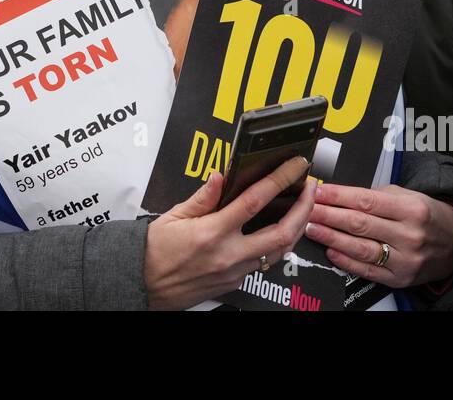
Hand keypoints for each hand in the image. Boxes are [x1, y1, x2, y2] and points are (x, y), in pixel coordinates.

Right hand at [145, 157, 315, 310]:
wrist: (141, 285)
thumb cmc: (153, 251)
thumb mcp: (174, 216)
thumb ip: (203, 197)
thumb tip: (220, 177)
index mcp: (212, 232)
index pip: (256, 201)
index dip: (280, 180)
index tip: (294, 166)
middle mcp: (228, 254)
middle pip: (283, 232)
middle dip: (305, 208)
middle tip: (311, 189)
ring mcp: (234, 272)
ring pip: (279, 251)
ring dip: (295, 229)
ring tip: (301, 209)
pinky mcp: (235, 283)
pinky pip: (263, 263)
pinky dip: (273, 245)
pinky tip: (275, 231)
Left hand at [305, 182, 452, 288]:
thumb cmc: (426, 215)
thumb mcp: (408, 196)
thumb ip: (377, 195)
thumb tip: (341, 194)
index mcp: (411, 209)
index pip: (367, 201)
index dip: (339, 196)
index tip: (318, 191)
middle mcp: (409, 235)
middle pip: (360, 224)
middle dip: (328, 215)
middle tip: (307, 209)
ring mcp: (404, 259)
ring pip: (361, 248)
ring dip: (331, 238)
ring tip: (311, 229)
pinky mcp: (399, 278)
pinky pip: (367, 270)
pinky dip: (346, 261)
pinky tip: (330, 251)